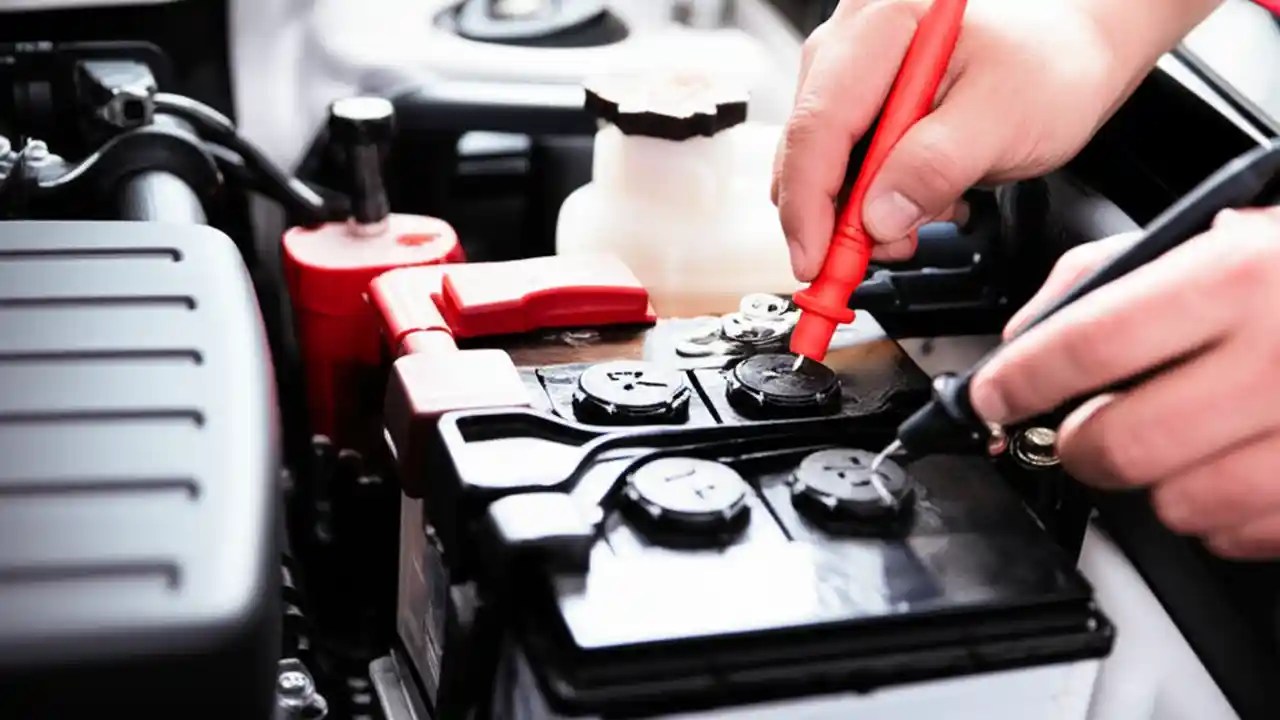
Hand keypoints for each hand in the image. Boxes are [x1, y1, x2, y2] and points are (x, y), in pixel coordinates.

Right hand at [771, 0, 1221, 280]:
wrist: (1079, 41)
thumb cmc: (1053, 59)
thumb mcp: (1005, 117)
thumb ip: (935, 166)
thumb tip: (877, 218)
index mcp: (884, 23)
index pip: (818, 125)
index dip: (808, 204)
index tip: (816, 262)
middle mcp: (855, 37)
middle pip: (809, 144)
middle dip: (833, 215)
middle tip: (866, 261)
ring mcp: (854, 64)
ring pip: (822, 157)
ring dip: (858, 208)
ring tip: (917, 217)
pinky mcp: (863, 91)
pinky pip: (845, 154)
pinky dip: (872, 192)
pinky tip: (914, 195)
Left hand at [969, 207, 1279, 558]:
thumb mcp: (1217, 237)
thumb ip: (1107, 278)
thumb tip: (1025, 342)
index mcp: (1240, 275)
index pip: (1085, 343)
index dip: (1017, 381)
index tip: (991, 398)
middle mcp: (1279, 355)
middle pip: (1120, 442)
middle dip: (1077, 443)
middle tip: (1076, 430)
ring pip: (1174, 502)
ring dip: (1152, 481)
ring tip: (1176, 437)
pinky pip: (1237, 533)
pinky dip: (1215, 512)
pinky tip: (1230, 463)